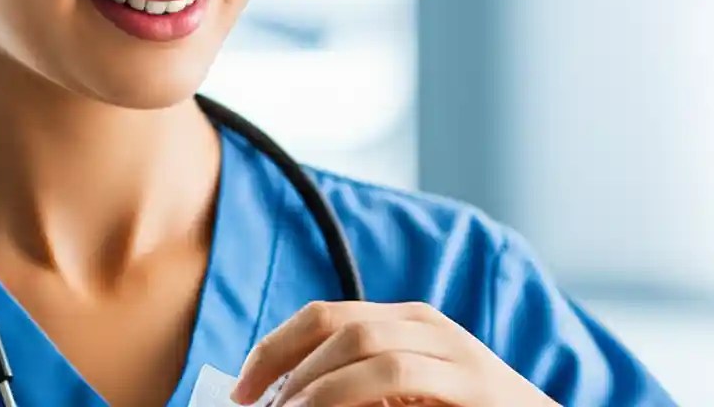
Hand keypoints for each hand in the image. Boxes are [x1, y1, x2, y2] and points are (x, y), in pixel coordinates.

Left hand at [230, 301, 559, 406]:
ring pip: (362, 344)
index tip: (242, 388)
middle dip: (283, 362)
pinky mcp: (472, 383)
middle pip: (336, 323)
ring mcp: (453, 350)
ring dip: (313, 383)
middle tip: (253, 404)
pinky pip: (397, 375)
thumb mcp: (405, 400)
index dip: (275, 347)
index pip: (324, 316)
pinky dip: (348, 393)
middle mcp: (426, 324)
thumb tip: (285, 401)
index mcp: (404, 322)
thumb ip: (357, 392)